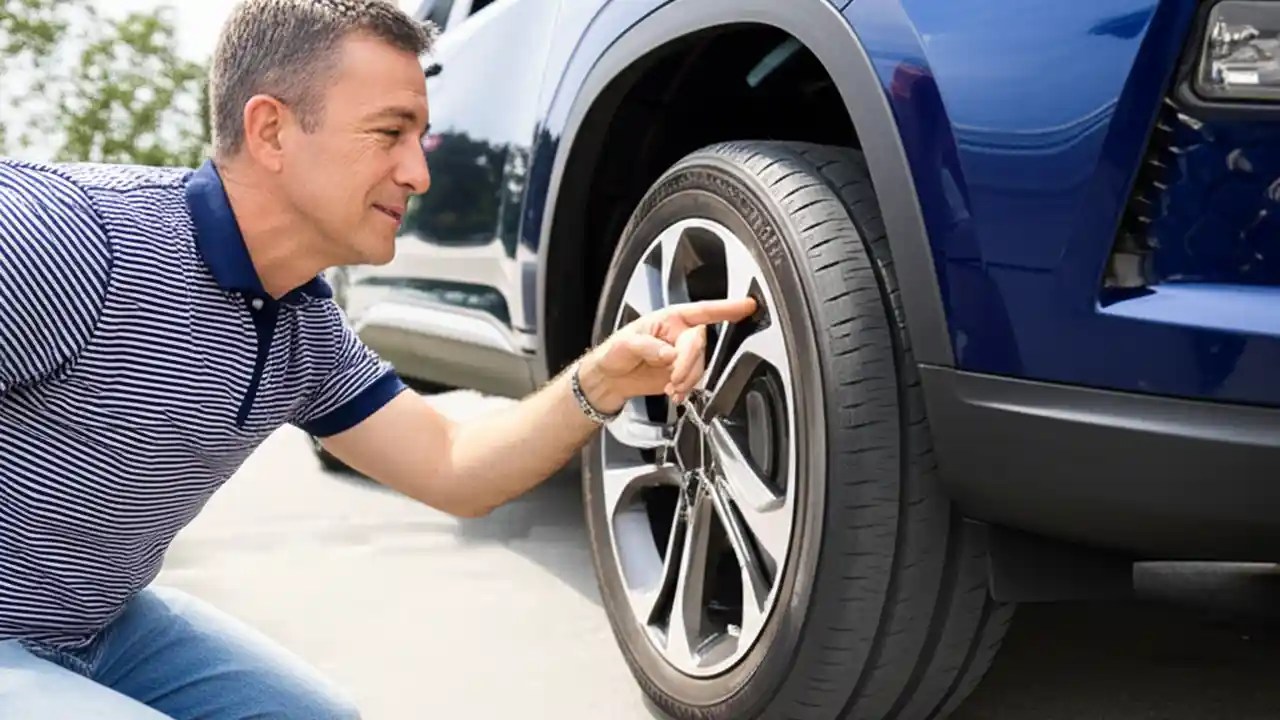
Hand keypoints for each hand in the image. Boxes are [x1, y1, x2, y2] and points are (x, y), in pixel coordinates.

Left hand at [577, 297, 758, 411]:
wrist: (611, 380)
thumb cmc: (614, 354)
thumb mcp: (625, 344)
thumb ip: (648, 346)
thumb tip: (669, 353)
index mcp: (669, 318)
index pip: (702, 311)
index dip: (726, 308)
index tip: (746, 306)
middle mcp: (680, 334)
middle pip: (700, 344)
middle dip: (689, 363)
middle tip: (673, 377)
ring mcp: (683, 355)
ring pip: (700, 365)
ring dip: (688, 379)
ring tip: (670, 387)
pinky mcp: (683, 373)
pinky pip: (696, 380)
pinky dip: (687, 389)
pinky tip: (674, 393)